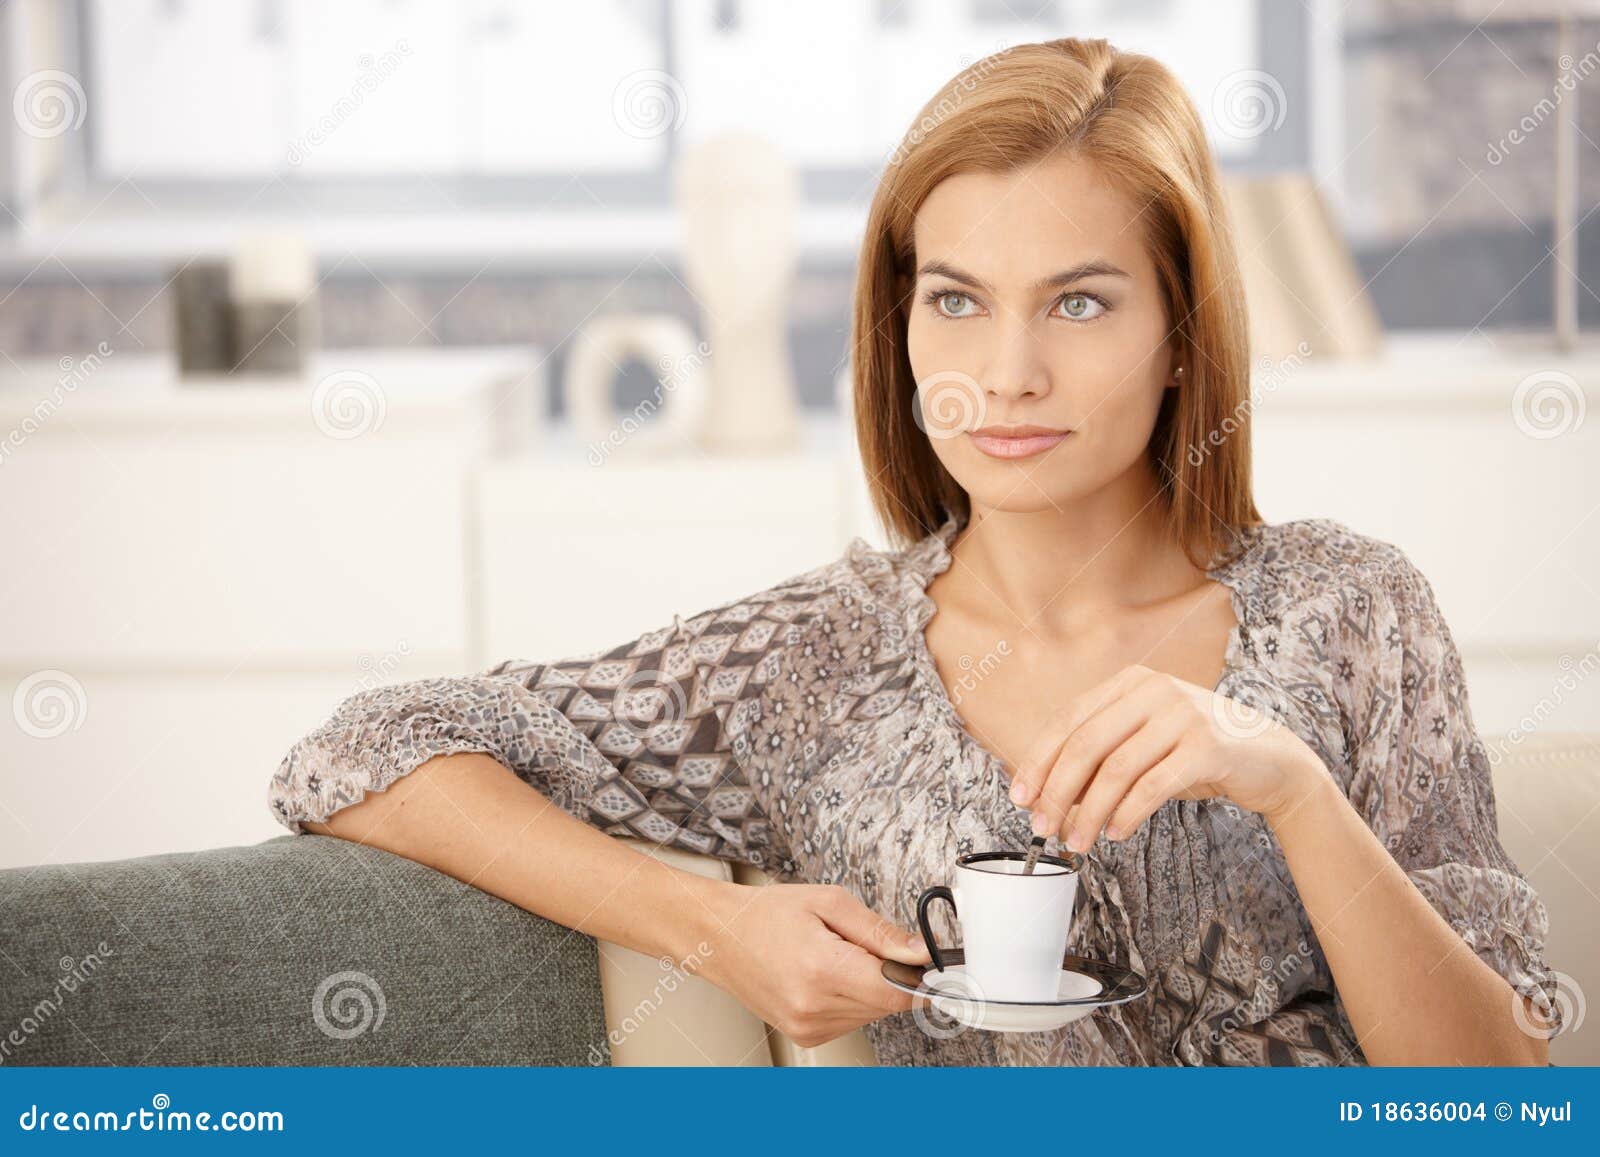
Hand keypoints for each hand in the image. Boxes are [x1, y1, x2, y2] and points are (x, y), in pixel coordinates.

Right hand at [694, 881, 932, 1048]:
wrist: (718, 936)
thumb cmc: (766, 914)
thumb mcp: (829, 902)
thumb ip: (879, 931)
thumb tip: (920, 951)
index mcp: (822, 969)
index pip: (898, 992)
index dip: (923, 979)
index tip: (936, 967)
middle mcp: (814, 1007)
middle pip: (888, 1003)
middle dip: (892, 974)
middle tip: (863, 944)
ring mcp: (808, 1027)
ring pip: (872, 1013)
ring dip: (870, 987)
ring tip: (836, 956)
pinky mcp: (805, 1035)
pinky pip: (852, 1020)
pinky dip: (852, 998)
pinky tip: (826, 975)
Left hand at [1007, 664, 1322, 849]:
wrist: (1272, 759)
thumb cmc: (1196, 753)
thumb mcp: (1145, 742)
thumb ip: (1102, 756)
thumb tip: (1045, 795)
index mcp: (1130, 681)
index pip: (1068, 719)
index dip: (1039, 760)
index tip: (1020, 796)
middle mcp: (1154, 689)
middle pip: (1086, 744)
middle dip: (1057, 791)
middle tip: (1043, 828)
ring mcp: (1183, 714)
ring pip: (1116, 769)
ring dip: (1089, 812)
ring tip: (1077, 842)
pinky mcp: (1208, 746)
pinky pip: (1152, 786)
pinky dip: (1126, 814)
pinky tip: (1115, 833)